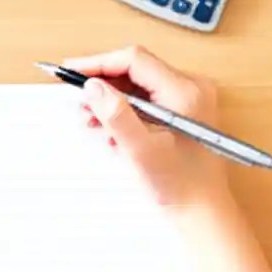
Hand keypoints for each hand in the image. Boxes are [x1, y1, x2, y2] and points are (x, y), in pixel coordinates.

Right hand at [65, 45, 231, 208]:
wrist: (201, 211)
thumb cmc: (180, 185)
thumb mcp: (140, 150)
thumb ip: (115, 114)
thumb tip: (92, 86)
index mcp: (185, 92)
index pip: (133, 60)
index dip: (98, 64)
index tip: (70, 72)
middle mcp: (190, 89)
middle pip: (133, 70)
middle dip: (102, 85)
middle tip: (77, 101)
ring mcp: (186, 100)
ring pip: (136, 85)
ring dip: (109, 100)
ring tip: (91, 120)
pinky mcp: (180, 111)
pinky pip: (143, 99)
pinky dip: (122, 110)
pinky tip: (110, 130)